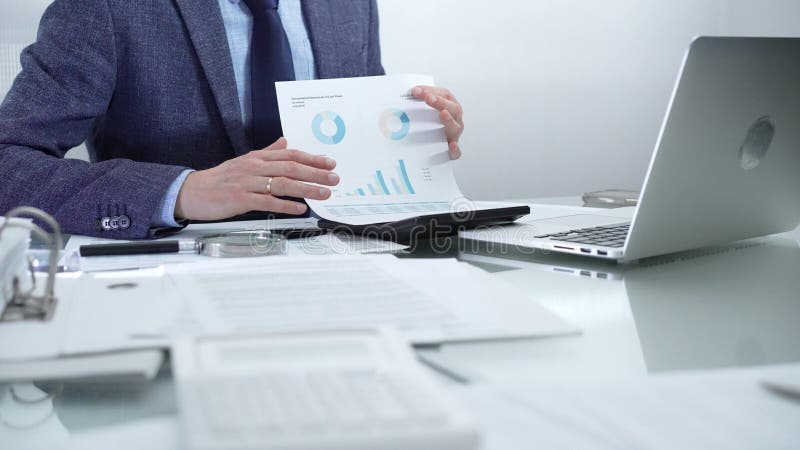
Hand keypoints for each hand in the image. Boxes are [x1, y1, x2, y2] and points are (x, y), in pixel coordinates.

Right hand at [174, 138, 338, 219]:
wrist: (192, 192)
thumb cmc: (220, 179)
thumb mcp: (245, 161)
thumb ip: (267, 152)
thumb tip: (285, 142)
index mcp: (257, 158)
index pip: (290, 155)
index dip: (312, 158)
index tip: (330, 163)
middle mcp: (254, 167)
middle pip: (291, 167)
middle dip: (316, 173)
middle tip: (334, 178)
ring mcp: (247, 183)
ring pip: (282, 184)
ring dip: (307, 189)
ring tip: (324, 193)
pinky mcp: (240, 199)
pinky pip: (267, 202)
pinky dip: (285, 205)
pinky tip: (300, 208)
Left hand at [411, 85, 463, 159]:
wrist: (432, 146)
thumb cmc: (428, 125)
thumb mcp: (422, 110)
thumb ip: (416, 101)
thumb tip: (407, 94)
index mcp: (449, 106)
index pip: (444, 95)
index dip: (432, 91)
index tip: (416, 91)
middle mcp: (454, 120)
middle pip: (453, 108)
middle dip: (440, 102)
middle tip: (428, 98)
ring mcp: (453, 135)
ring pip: (456, 128)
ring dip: (449, 120)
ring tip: (443, 114)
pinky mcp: (451, 152)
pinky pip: (456, 152)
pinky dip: (455, 149)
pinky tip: (451, 145)